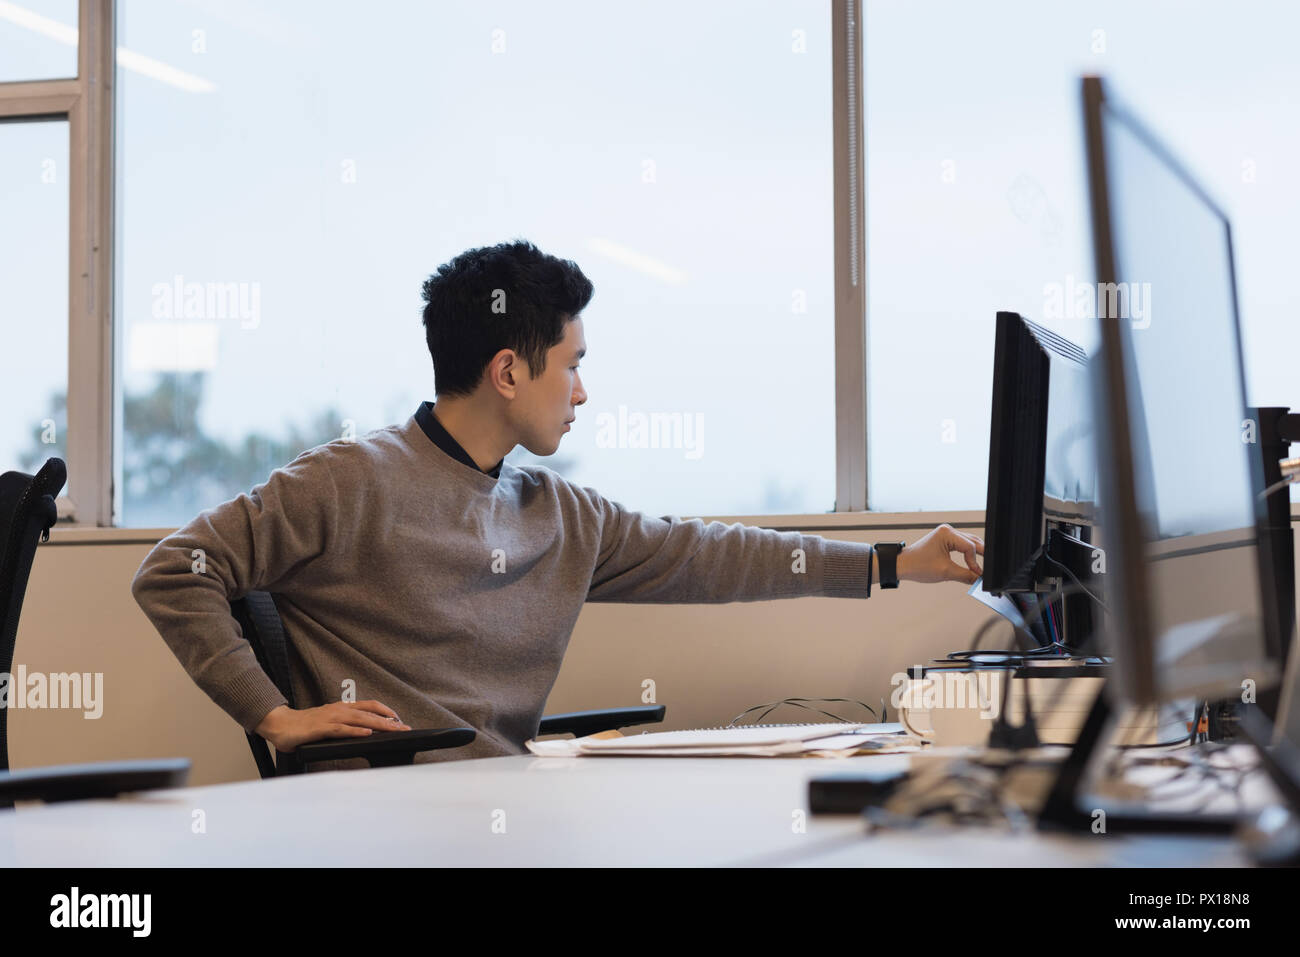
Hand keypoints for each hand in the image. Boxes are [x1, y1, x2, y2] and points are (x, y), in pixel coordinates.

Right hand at [254, 700, 411, 752]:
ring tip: (393, 729)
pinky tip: (367, 733)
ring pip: (360, 719)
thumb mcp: (329, 723)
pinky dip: (355, 730)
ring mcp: (331, 718)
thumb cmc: (304, 726)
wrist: (280, 724)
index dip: (386, 711)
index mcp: (342, 708)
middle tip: (405, 727)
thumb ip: (345, 726)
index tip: (400, 720)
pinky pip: (341, 729)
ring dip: (379, 724)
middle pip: (370, 712)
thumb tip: (363, 733)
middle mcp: (339, 710)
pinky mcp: (321, 728)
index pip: (370, 706)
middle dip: (389, 720)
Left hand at [894, 524, 983, 585]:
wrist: (903, 565)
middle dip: (980, 555)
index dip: (974, 562)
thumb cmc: (917, 565)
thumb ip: (965, 575)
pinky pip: (962, 545)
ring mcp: (946, 534)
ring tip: (981, 567)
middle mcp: (947, 530)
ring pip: (969, 542)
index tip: (977, 574)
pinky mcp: (945, 539)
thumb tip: (979, 579)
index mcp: (946, 533)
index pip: (969, 547)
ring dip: (975, 555)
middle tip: (987, 569)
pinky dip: (968, 554)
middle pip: (972, 541)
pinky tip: (972, 563)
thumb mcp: (945, 572)